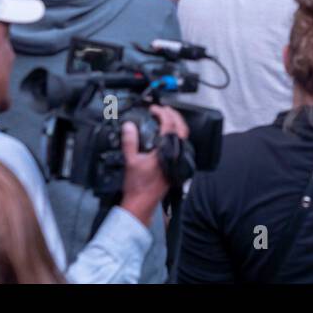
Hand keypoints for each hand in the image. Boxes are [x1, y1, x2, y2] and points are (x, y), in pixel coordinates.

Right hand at [120, 106, 189, 223]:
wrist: (142, 203)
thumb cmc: (138, 186)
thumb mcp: (131, 161)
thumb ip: (130, 141)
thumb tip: (129, 126)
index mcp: (166, 151)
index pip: (170, 126)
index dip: (163, 114)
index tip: (155, 109)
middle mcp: (175, 154)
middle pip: (182, 129)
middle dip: (174, 116)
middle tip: (164, 109)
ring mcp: (177, 160)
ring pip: (183, 137)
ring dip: (176, 125)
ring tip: (166, 118)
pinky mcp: (175, 165)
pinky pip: (180, 145)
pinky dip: (175, 136)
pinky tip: (167, 136)